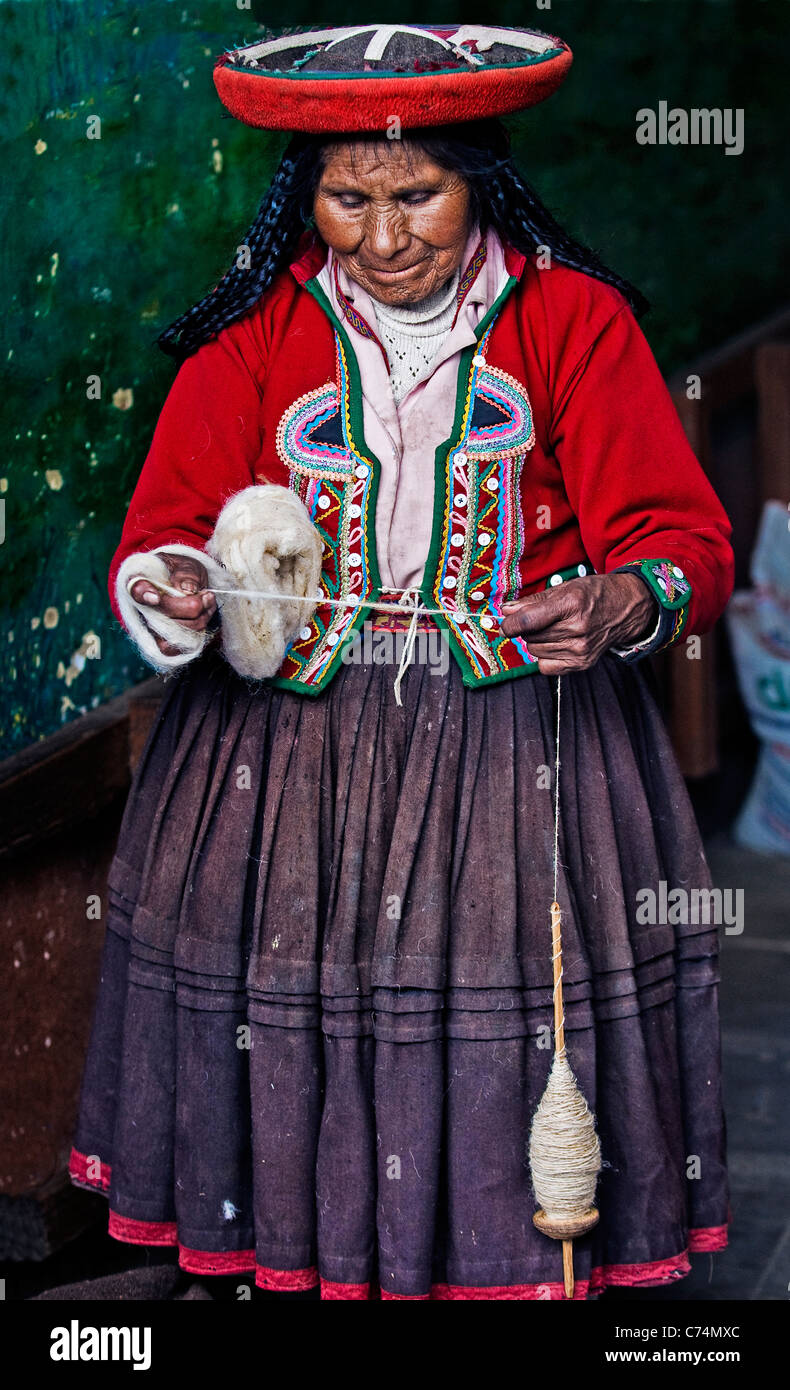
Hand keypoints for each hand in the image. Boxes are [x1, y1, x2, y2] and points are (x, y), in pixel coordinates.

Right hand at [130, 554, 216, 656]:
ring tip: (207, 601)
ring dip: (200, 618)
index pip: (136, 590)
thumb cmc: (183, 572)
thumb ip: (187, 573)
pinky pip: (179, 647)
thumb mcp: (187, 564)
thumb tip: (187, 589)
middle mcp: (141, 607)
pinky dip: (199, 632)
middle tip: (207, 594)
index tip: (155, 597)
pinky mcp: (163, 641)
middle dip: (192, 606)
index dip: (144, 595)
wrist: (187, 586)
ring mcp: (150, 627)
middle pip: (163, 615)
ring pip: (175, 633)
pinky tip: (204, 615)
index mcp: (140, 580)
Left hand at [500, 572, 656, 674]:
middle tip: (541, 620)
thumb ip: (533, 601)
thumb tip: (506, 611)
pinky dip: (545, 656)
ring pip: (535, 651)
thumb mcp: (565, 587)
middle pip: (530, 636)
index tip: (506, 623)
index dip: (510, 624)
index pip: (528, 621)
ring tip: (554, 629)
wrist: (626, 609)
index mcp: (571, 604)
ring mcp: (580, 649)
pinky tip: (557, 644)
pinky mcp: (582, 663)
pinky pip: (545, 666)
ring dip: (537, 641)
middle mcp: (577, 629)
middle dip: (527, 628)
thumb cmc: (595, 594)